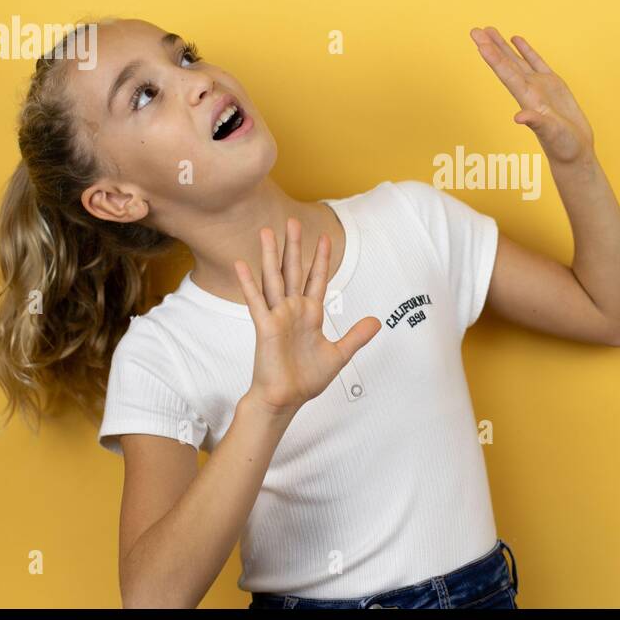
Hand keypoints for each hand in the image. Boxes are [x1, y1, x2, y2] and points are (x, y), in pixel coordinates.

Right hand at [234, 217, 380, 414]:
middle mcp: (293, 310)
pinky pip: (256, 300)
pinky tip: (242, 263)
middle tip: (292, 221)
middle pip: (293, 271)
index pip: (317, 279)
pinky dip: (248, 282)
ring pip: (273, 279)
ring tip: (266, 232)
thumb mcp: (338, 355)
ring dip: (270, 255)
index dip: (321, 259)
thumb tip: (376, 322)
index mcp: (310, 314)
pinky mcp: (265, 326)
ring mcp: (277, 316)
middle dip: (294, 247)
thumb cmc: (306, 379)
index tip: (325, 238)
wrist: (286, 398)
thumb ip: (356, 336)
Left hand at [469, 26, 594, 165]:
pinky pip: (536, 62)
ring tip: (489, 30)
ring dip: (503, 46)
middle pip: (505, 63)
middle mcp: (529, 90)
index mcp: (527, 98)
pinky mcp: (553, 85)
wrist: (575, 153)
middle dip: (491, 46)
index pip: (505, 72)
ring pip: (517, 60)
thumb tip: (518, 118)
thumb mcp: (551, 133)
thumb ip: (536, 123)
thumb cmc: (563, 147)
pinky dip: (526, 51)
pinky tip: (517, 39)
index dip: (491, 56)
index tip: (478, 40)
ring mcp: (540, 86)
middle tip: (475, 30)